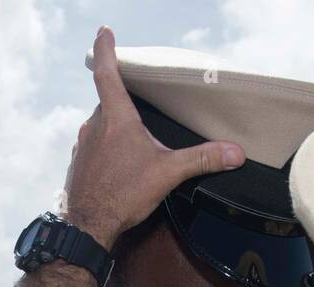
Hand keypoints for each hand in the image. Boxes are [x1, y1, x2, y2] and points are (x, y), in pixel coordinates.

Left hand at [62, 26, 243, 249]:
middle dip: (125, 102)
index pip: (108, 72)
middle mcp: (94, 125)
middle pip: (109, 102)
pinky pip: (94, 146)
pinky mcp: (79, 163)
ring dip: (116, 129)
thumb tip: (234, 152)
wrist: (87, 226)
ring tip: (135, 143)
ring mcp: (83, 144)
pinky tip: (119, 166)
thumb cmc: (122, 195)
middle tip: (140, 103)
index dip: (107, 50)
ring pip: (101, 126)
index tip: (105, 32)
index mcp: (116, 118)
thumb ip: (202, 159)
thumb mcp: (168, 173)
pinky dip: (106, 149)